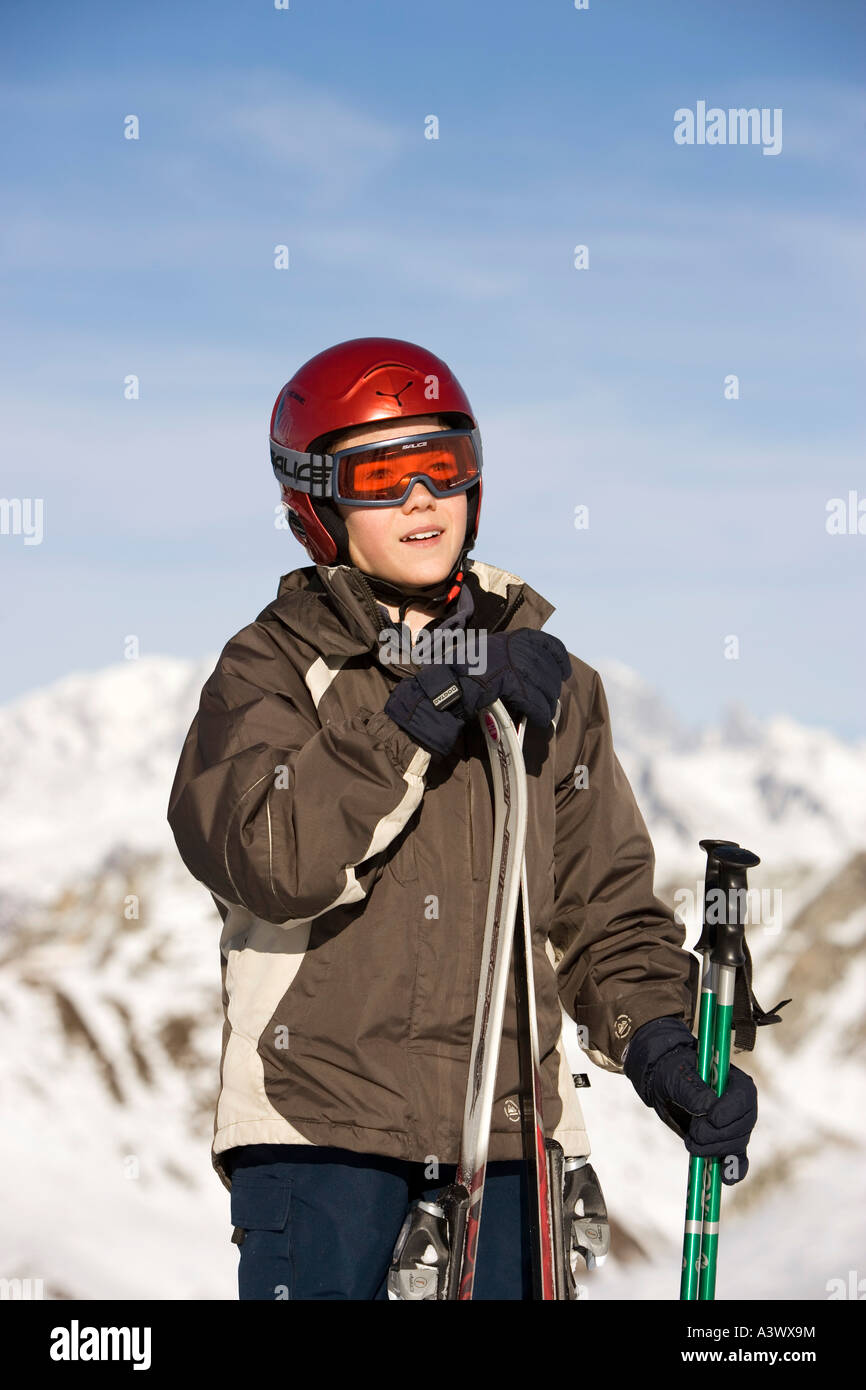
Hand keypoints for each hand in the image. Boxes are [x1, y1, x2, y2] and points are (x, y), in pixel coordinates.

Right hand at [452, 629, 570, 729]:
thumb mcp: (492, 649)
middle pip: (548, 670)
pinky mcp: (514, 685)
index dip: (560, 659)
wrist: (451, 681)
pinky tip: (540, 719)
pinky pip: (535, 702)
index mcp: (516, 637)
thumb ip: (511, 654)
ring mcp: (517, 666)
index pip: (549, 644)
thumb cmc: (467, 667)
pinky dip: (540, 713)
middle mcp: (520, 648)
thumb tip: (531, 668)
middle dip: (552, 687)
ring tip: (545, 712)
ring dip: (548, 702)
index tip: (565, 671)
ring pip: (545, 687)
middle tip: (550, 699)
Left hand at [623, 1017, 757, 1183]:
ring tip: (691, 1143)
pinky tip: (725, 1177)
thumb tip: (707, 1107)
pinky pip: (737, 1160)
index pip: (743, 1097)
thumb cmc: (673, 1074)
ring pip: (736, 1144)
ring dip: (713, 1150)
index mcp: (733, 1081)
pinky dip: (733, 1169)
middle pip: (742, 1126)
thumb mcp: (677, 1076)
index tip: (712, 1118)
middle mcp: (740, 1104)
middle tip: (693, 1133)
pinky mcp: (726, 1143)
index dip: (730, 1110)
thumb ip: (692, 1090)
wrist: (665, 1086)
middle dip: (716, 1135)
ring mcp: (735, 1126)